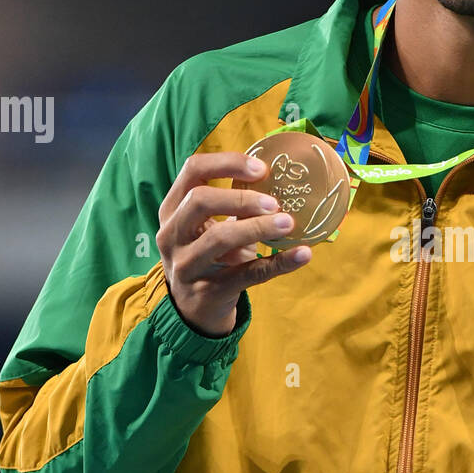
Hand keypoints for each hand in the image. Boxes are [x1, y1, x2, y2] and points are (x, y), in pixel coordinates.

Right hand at [156, 151, 312, 336]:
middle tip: (275, 203)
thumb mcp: (210, 226)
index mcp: (173, 209)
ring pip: (218, 239)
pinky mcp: (208, 292)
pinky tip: (302, 254)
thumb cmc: (208, 255)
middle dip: (241, 198)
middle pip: (199, 201)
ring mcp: (186, 265)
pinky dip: (278, 263)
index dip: (227, 163)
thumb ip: (234, 203)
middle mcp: (172, 234)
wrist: (194, 309)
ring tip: (288, 224)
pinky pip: (247, 274)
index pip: (193, 170)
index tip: (262, 168)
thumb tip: (280, 179)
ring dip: (258, 227)